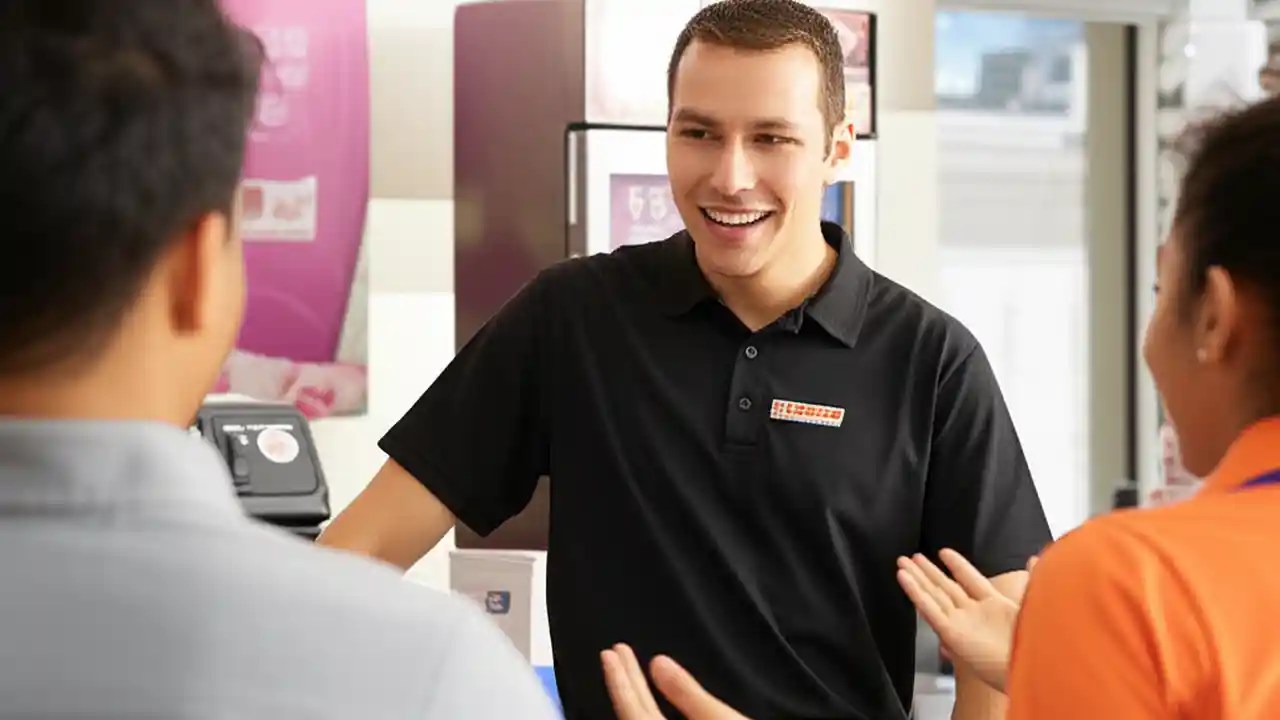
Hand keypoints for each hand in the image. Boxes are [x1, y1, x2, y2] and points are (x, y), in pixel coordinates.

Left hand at [601, 644, 747, 719]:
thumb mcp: (718, 718)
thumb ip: (686, 693)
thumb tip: (658, 662)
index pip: (630, 707)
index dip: (618, 679)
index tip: (609, 653)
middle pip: (633, 713)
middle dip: (627, 682)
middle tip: (616, 653)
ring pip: (642, 719)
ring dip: (636, 695)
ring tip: (629, 671)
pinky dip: (647, 708)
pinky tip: (651, 701)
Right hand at [896, 550, 1037, 692]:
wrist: (1032, 671)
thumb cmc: (1036, 643)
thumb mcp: (1035, 602)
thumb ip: (1032, 578)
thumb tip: (1033, 559)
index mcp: (995, 607)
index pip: (971, 579)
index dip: (957, 565)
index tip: (944, 553)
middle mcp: (974, 615)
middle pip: (946, 587)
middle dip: (928, 572)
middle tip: (912, 558)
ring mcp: (962, 624)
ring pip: (934, 596)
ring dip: (917, 579)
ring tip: (902, 563)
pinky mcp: (952, 635)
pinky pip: (930, 610)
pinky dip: (916, 594)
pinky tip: (905, 578)